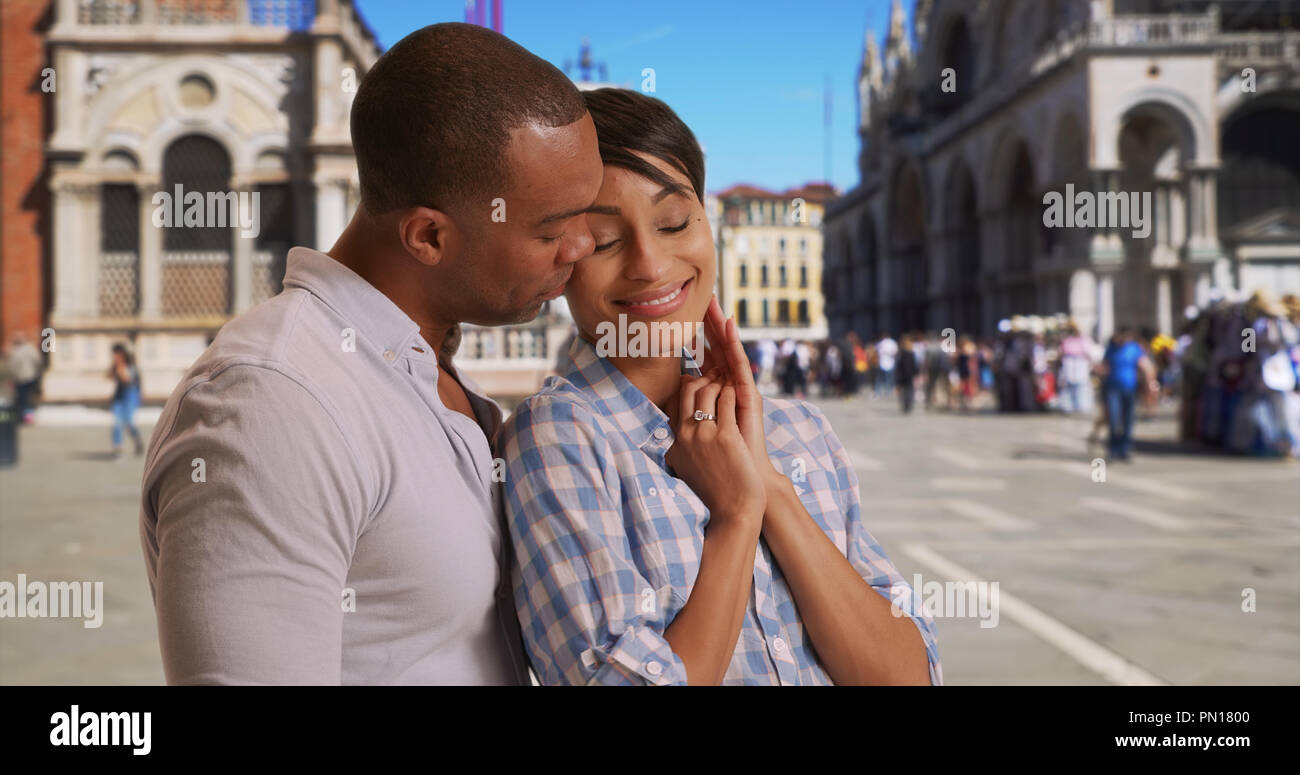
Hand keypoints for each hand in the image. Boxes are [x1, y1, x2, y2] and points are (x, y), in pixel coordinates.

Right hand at [665, 368, 764, 529]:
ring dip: (720, 382)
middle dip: (704, 378)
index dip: (690, 385)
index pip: (677, 401)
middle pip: (690, 390)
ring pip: (708, 392)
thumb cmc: (714, 491)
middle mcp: (686, 436)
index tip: (702, 381)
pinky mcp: (726, 436)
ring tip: (729, 381)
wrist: (732, 511)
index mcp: (676, 442)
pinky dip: (732, 392)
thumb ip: (681, 446)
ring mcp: (705, 435)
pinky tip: (738, 392)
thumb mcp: (687, 468)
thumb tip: (678, 430)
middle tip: (717, 374)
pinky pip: (727, 401)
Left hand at [701, 296, 779, 482]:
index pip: (705, 357)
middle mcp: (729, 387)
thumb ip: (687, 411)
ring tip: (713, 300)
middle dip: (708, 323)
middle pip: (717, 347)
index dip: (696, 336)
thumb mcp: (696, 432)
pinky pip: (739, 362)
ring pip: (728, 350)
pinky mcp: (748, 393)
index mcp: (716, 393)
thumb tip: (676, 392)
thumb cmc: (721, 463)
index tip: (685, 314)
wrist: (742, 481)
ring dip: (720, 324)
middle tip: (702, 295)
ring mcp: (740, 389)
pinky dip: (734, 342)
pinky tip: (729, 323)